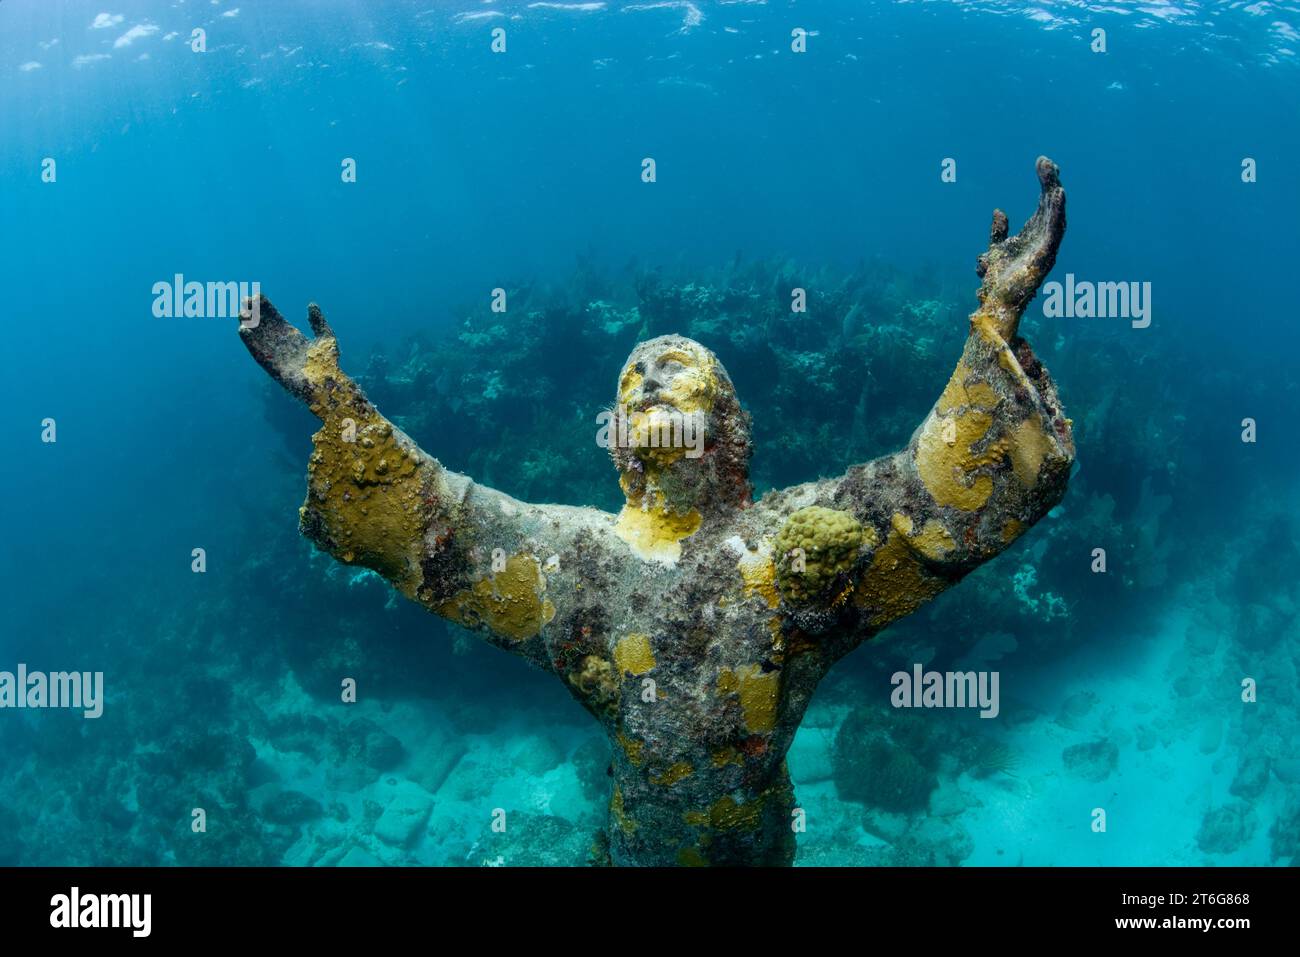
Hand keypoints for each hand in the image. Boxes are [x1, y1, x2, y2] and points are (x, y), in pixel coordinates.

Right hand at [237, 296, 336, 406]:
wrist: (329, 383)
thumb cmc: (329, 363)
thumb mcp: (326, 337)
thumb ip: (318, 321)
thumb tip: (311, 305)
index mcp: (292, 336)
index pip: (274, 318)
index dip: (265, 307)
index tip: (257, 295)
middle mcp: (281, 344)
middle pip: (262, 325)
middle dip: (253, 313)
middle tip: (245, 300)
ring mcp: (276, 355)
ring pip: (257, 337)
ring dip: (248, 325)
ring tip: (241, 312)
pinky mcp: (272, 367)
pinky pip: (257, 353)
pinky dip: (250, 343)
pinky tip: (243, 331)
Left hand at [974, 156, 1066, 339]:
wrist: (994, 302)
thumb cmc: (998, 280)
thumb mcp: (995, 249)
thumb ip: (999, 231)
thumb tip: (1000, 211)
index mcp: (1034, 235)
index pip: (1043, 204)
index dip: (1044, 183)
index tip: (1041, 162)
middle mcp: (1044, 240)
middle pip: (1051, 206)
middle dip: (1050, 183)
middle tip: (1046, 162)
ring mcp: (1046, 248)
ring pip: (1055, 216)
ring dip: (1055, 195)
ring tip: (1055, 175)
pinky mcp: (1045, 256)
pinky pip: (1055, 230)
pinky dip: (1058, 212)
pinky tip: (1057, 194)